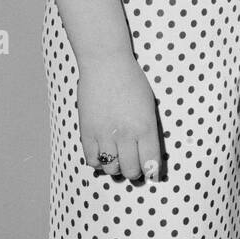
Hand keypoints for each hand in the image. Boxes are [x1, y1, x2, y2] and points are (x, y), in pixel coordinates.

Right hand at [77, 53, 162, 181]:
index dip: (152, 172)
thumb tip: (147, 154)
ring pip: (111, 168)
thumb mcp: (149, 105)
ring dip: (116, 168)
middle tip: (134, 167)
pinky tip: (103, 154)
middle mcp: (126, 134)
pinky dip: (99, 163)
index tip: (151, 173)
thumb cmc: (132, 81)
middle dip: (134, 172)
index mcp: (145, 126)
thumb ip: (148, 129)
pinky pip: (92, 160)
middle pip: (131, 170)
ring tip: (118, 159)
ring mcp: (105, 135)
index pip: (151, 162)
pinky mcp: (87, 133)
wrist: (106, 64)